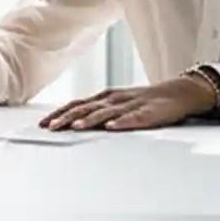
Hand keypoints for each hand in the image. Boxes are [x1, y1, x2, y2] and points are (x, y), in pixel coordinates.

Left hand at [39, 76, 216, 130]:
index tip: (42, 125)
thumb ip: (96, 113)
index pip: (76, 104)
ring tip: (75, 126)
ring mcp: (131, 104)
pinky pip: (134, 117)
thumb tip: (71, 124)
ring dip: (89, 119)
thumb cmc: (143, 101)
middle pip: (86, 107)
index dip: (58, 114)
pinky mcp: (149, 112)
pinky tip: (113, 126)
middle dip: (67, 117)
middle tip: (51, 128)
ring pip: (106, 112)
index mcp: (104, 98)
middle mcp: (114, 99)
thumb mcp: (116, 105)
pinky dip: (122, 121)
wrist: (177, 93)